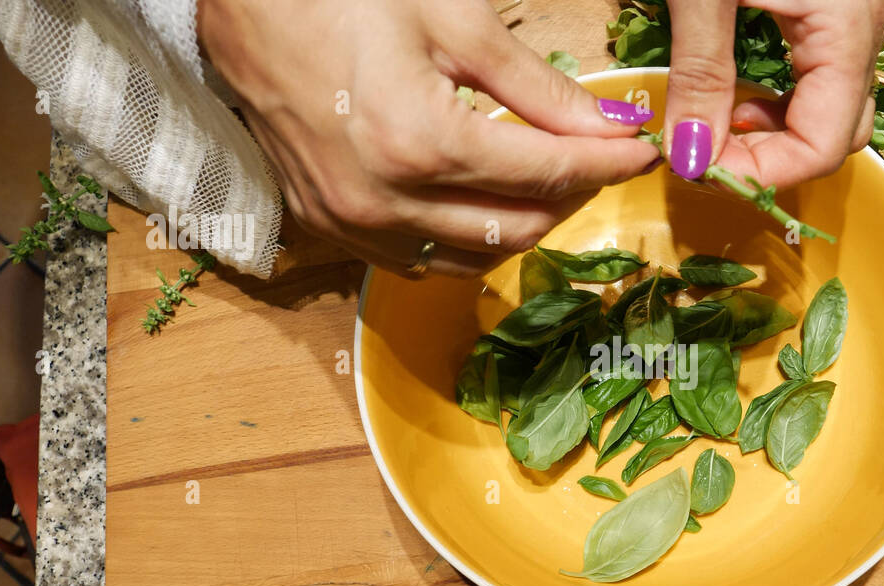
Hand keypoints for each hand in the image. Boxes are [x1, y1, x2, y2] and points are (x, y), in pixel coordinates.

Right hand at [198, 0, 658, 276]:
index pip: (546, 174)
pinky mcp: (331, 229)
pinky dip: (469, 241)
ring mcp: (352, 225)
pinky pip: (424, 263)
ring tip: (545, 176)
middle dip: (573, 196)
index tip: (642, 149)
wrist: (241, 4)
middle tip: (595, 156)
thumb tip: (609, 126)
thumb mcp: (454, 19)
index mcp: (418, 141)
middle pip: (519, 229)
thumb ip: (538, 86)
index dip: (607, 164)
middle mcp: (384, 202)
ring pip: (475, 259)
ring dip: (525, 224)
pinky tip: (482, 200)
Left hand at [664, 0, 883, 188]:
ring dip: (776, 139)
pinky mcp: (836, 10)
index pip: (822, 148)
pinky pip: (824, 82)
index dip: (759, 174)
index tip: (697, 166)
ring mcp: (856, 22)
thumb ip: (700, 73)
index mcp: (846, 32)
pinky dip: (783, 106)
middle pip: (835, 138)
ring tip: (720, 129)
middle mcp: (866, 33)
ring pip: (834, 114)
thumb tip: (689, 154)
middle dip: (767, 162)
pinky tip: (742, 99)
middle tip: (702, 154)